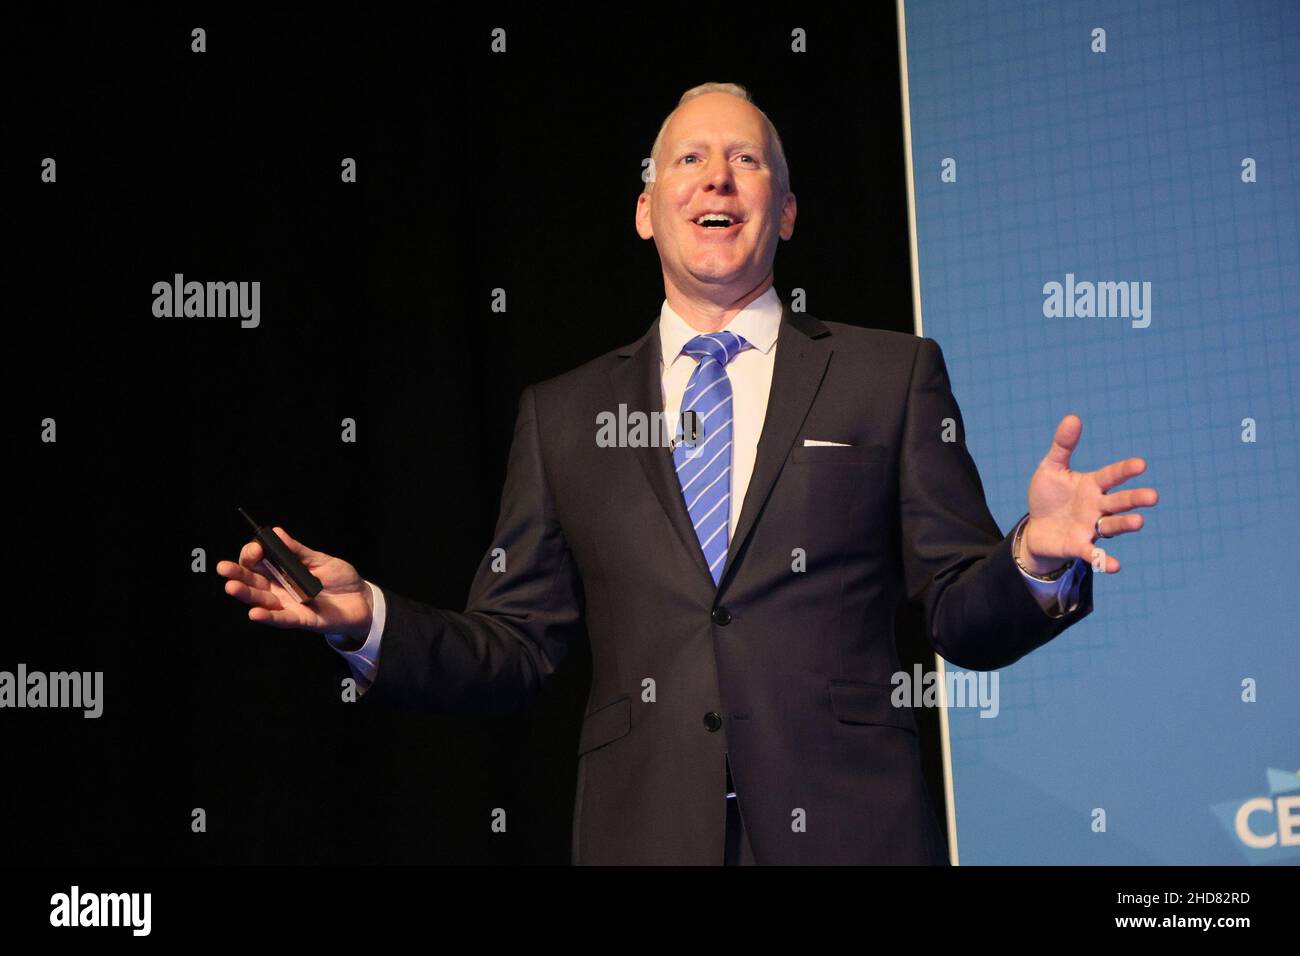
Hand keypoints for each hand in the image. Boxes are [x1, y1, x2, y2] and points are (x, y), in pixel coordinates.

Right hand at [216, 527, 373, 637]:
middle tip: (224, 568)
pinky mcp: (299, 619)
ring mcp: (287, 604)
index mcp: (281, 570)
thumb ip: (298, 551)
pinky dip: (268, 616)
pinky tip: (254, 613)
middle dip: (238, 573)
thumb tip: (277, 532)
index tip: (256, 549)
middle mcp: (279, 588)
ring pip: (261, 600)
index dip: (252, 554)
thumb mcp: (320, 560)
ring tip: (231, 587)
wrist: (362, 600)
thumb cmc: (339, 578)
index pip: (258, 562)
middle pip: (253, 581)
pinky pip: (280, 619)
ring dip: (245, 594)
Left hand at [1021, 415, 1158, 573]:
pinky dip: (1105, 560)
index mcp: (1092, 485)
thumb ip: (1063, 446)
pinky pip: (1094, 554)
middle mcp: (1097, 507)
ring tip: (1139, 522)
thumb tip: (1073, 417)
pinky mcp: (1079, 546)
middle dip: (1134, 499)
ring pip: (1112, 526)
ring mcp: (1090, 528)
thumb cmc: (1048, 496)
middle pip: (1119, 502)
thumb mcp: (1051, 469)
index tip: (1141, 464)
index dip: (1125, 470)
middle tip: (1152, 497)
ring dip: (1125, 524)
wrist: (1035, 528)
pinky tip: (1116, 566)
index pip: (1112, 476)